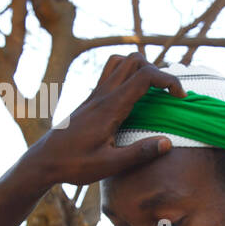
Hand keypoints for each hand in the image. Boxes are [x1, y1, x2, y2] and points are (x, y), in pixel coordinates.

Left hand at [31, 52, 184, 185]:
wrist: (43, 161)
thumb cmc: (73, 165)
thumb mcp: (108, 165)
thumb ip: (138, 153)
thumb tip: (168, 142)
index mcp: (110, 107)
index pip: (144, 76)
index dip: (168, 80)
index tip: (180, 97)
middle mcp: (103, 94)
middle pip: (134, 60)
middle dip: (158, 71)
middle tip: (169, 95)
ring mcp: (95, 94)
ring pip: (121, 61)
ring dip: (142, 68)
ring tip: (154, 91)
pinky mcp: (91, 99)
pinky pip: (111, 73)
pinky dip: (128, 74)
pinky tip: (133, 97)